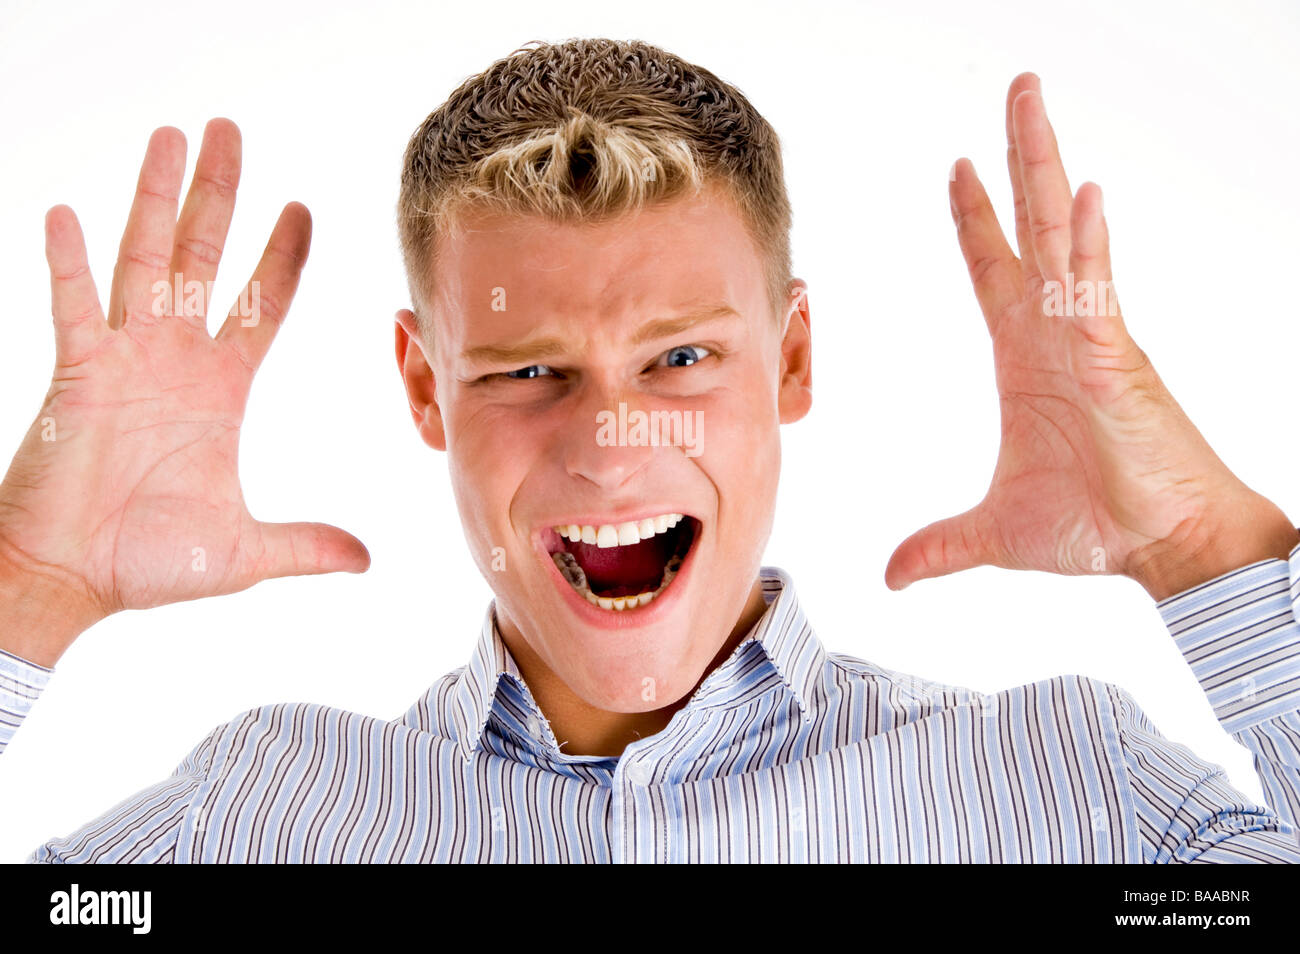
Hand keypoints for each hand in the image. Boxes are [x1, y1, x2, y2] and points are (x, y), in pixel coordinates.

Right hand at [0, 119, 368, 663]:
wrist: (74, 581)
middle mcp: (174, 360)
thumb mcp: (246, 551)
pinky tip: (68, 211)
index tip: (304, 208)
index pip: (259, 304)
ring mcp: (123, 360)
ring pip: (143, 260)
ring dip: (156, 199)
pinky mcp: (76, 377)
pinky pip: (72, 309)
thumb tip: (366, 561)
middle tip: (230, 131)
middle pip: (202, 256)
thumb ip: (306, 547)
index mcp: (218, 389)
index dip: (282, 258)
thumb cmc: (147, 562)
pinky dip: (68, 264)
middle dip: (219, 195)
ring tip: (171, 137)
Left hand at [885, 74, 1296, 597]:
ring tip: (1029, 102)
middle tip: (1015, 90)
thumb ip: (940, 544)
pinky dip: (1091, 243)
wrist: (1159, 548)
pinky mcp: (1117, 357)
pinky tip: (1085, 195)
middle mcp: (1055, 330)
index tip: (955, 169)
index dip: (975, 220)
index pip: (994, 267)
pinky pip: (1098, 288)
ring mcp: (1087, 335)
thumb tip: (891, 576)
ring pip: (1062, 234)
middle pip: (1031, 226)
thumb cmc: (1096, 528)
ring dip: (1043, 167)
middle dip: (1017, 158)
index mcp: (1025, 355)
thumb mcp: (993, 533)